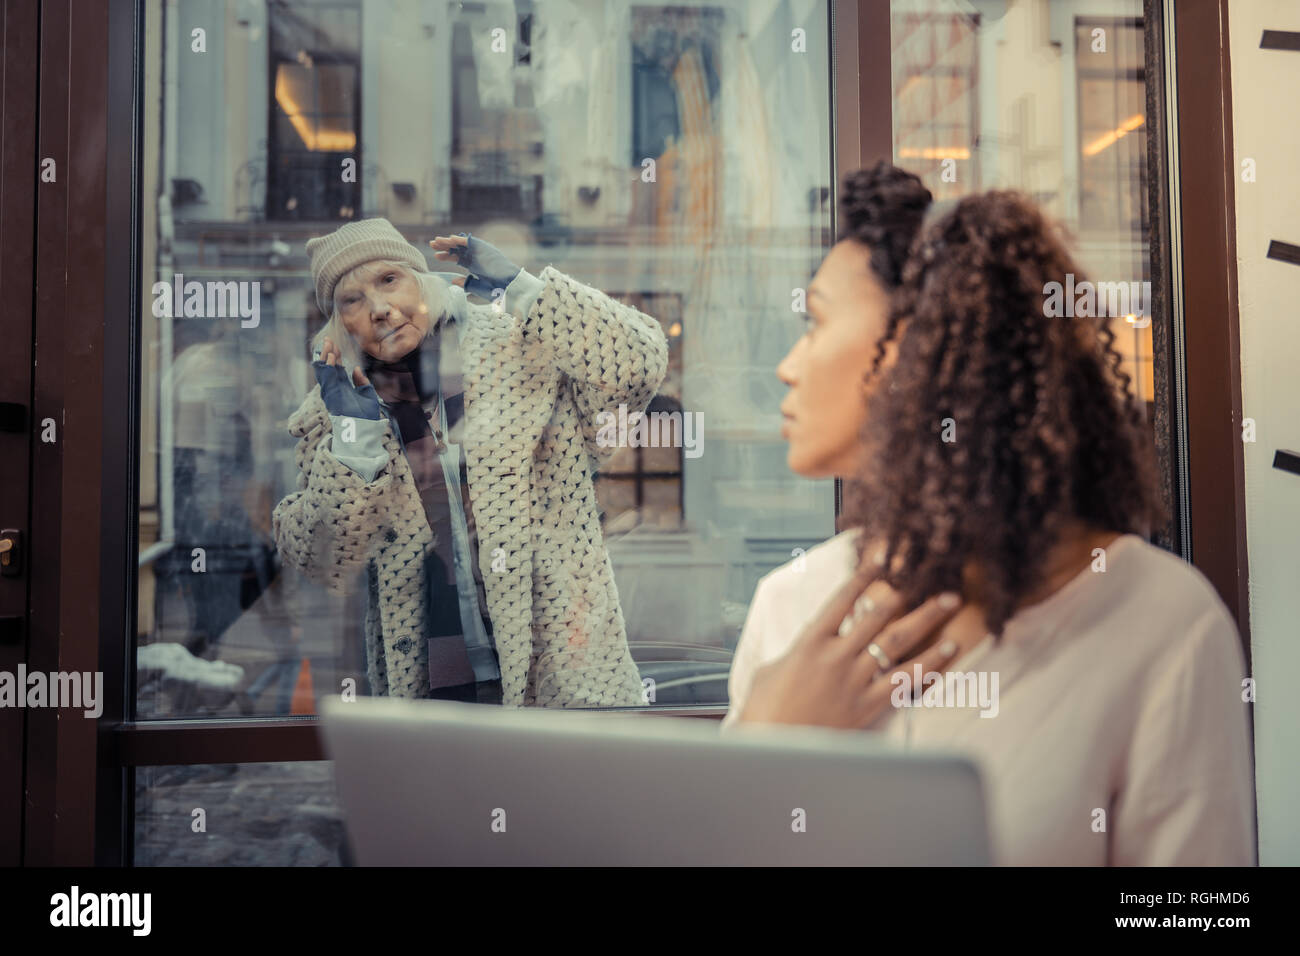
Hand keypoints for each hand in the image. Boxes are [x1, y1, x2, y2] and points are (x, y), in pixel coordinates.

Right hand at [313, 336, 382, 419]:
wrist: (364, 429)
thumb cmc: (366, 417)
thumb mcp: (368, 395)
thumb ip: (362, 382)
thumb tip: (357, 369)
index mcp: (343, 387)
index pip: (336, 368)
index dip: (336, 355)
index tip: (336, 343)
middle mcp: (334, 388)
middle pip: (328, 366)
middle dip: (327, 352)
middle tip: (328, 339)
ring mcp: (331, 391)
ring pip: (323, 370)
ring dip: (325, 356)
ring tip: (328, 343)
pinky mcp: (330, 394)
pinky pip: (326, 377)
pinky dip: (328, 366)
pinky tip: (332, 355)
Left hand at [430, 233, 520, 300]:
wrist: (509, 287)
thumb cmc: (496, 290)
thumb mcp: (477, 287)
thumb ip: (466, 283)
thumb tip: (453, 280)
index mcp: (474, 265)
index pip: (457, 258)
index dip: (446, 256)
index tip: (436, 256)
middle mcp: (476, 257)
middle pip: (456, 249)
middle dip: (444, 247)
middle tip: (432, 245)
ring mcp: (480, 251)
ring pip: (461, 244)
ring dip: (449, 241)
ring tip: (437, 240)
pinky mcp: (484, 248)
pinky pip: (470, 241)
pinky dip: (460, 239)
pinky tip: (450, 239)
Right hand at [734, 569, 964, 729]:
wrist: (774, 751)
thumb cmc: (764, 712)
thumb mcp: (769, 670)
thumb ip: (795, 652)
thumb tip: (807, 646)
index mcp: (809, 642)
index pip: (841, 600)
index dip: (861, 578)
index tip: (880, 562)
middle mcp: (836, 656)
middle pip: (878, 615)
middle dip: (906, 593)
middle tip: (930, 578)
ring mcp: (854, 680)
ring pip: (898, 641)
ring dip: (927, 619)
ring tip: (950, 602)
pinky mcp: (868, 706)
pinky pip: (906, 679)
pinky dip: (930, 663)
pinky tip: (948, 650)